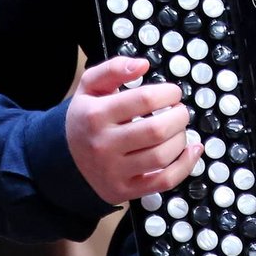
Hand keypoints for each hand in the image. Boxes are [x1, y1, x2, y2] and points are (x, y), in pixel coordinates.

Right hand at [65, 56, 201, 203]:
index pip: (144, 99)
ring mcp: (113, 171)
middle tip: (179, 111)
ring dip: (181, 139)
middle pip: (157, 130)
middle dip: (179, 116)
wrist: (64, 158)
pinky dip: (185, 166)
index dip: (168, 93)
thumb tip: (143, 64)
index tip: (173, 93)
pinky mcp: (124, 190)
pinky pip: (163, 181)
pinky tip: (191, 151)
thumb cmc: (86, 118)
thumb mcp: (90, 86)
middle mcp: (103, 145)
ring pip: (162, 156)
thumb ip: (114, 68)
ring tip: (178, 129)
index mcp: (95, 115)